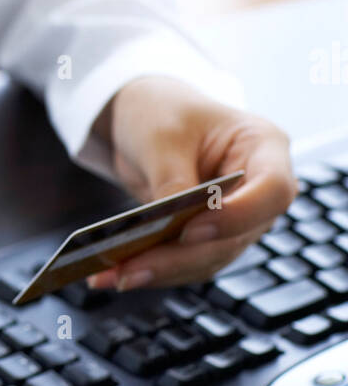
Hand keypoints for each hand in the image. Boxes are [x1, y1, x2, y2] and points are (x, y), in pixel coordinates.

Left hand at [88, 75, 296, 290]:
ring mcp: (235, 217)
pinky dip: (151, 269)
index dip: (237, 216)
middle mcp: (257, 189)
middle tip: (131, 270)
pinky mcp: (206, 237)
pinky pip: (185, 263)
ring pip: (208, 258)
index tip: (192, 229)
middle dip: (180, 257)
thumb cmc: (162, 109)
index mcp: (263, 146)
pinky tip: (113, 273)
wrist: (143, 117)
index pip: (273, 191)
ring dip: (161, 271)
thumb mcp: (163, 136)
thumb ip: (171, 180)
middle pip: (235, 237)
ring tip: (114, 275)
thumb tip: (169, 226)